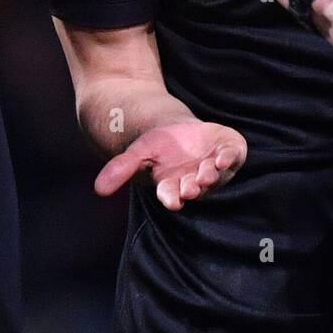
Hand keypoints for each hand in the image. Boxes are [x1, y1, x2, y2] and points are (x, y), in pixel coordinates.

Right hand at [95, 121, 247, 210]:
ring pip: (216, 175)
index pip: (171, 195)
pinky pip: (234, 157)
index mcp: (173, 186)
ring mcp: (214, 167)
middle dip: (194, 187)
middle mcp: (195, 181)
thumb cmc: (156, 146)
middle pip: (195, 187)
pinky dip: (231, 156)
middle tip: (191, 186)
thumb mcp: (136, 154)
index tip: (173, 202)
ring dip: (212, 174)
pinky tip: (225, 155)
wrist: (178, 130)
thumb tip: (99, 190)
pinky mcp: (228, 152)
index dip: (172, 198)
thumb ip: (120, 169)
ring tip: (206, 171)